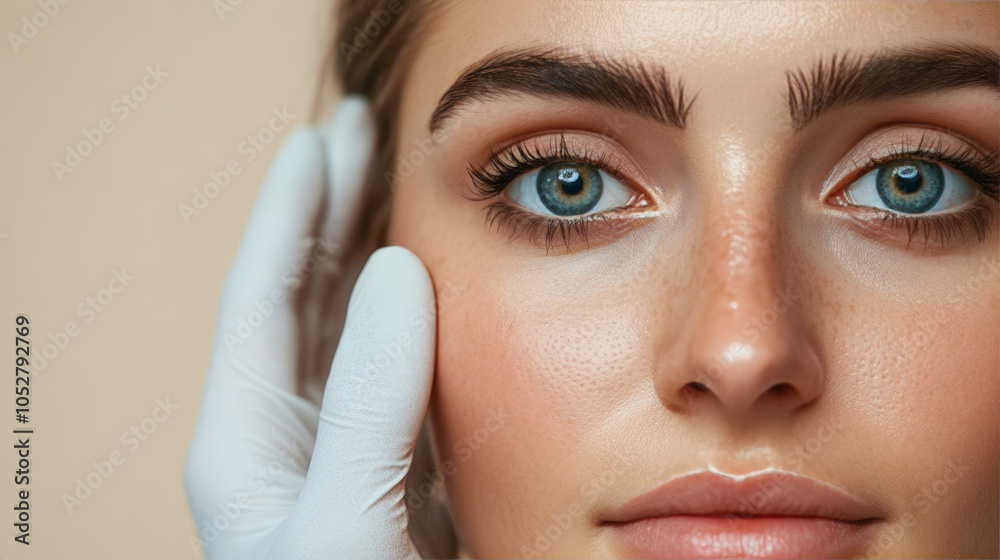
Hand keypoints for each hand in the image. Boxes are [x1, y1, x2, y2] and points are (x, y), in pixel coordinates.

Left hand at [184, 97, 435, 559]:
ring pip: (357, 333)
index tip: (324, 136)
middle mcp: (292, 440)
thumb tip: (392, 275)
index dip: (294, 209)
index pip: (266, 295)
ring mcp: (347, 456)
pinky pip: (407, 379)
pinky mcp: (398, 479)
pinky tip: (440, 292)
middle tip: (362, 134)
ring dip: (374, 257)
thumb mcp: (341, 523)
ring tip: (395, 191)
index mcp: (249, 445)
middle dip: (331, 211)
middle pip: (306, 298)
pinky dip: (424, 324)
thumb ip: (366, 403)